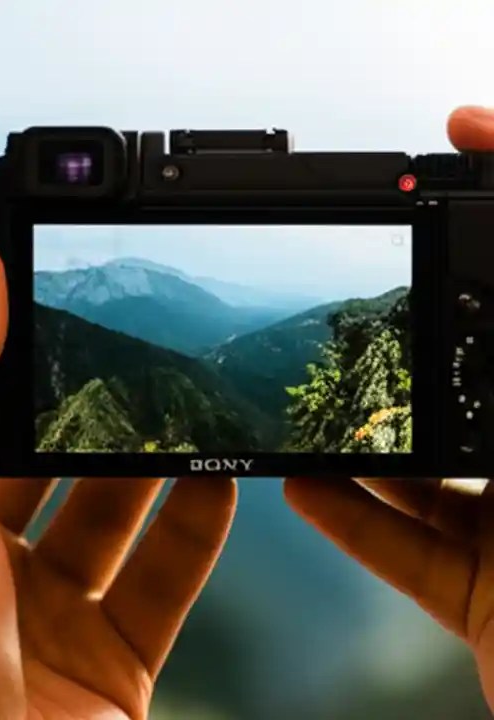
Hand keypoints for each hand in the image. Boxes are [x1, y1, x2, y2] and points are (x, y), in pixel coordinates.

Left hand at [0, 237, 236, 718]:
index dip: (15, 363)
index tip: (61, 301)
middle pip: (54, 470)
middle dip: (98, 412)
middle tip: (146, 344)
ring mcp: (51, 622)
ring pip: (117, 521)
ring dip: (157, 461)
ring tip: (196, 395)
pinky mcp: (112, 666)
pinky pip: (165, 584)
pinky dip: (199, 530)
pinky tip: (226, 477)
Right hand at [283, 105, 493, 709]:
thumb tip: (432, 357)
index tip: (461, 135)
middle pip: (485, 370)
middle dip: (418, 326)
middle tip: (355, 290)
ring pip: (439, 464)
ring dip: (367, 434)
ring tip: (305, 398)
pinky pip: (412, 548)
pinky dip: (353, 520)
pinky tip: (303, 485)